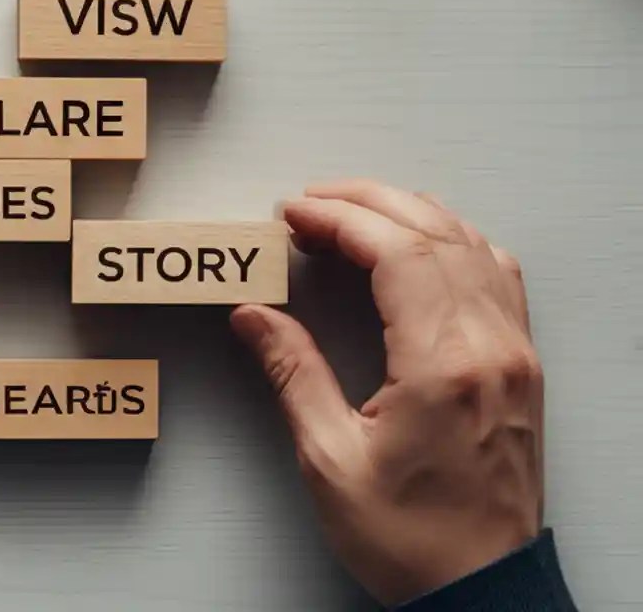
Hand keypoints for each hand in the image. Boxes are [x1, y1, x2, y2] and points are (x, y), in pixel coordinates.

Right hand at [231, 180, 541, 605]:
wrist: (481, 588)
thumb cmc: (410, 538)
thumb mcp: (330, 459)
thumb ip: (293, 373)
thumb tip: (255, 316)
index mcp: (444, 365)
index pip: (397, 252)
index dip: (340, 219)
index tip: (294, 213)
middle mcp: (492, 346)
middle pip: (435, 233)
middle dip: (367, 203)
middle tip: (311, 203)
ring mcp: (515, 353)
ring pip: (471, 245)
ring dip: (410, 215)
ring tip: (354, 214)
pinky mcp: (522, 366)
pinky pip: (496, 275)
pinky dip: (453, 243)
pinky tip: (420, 248)